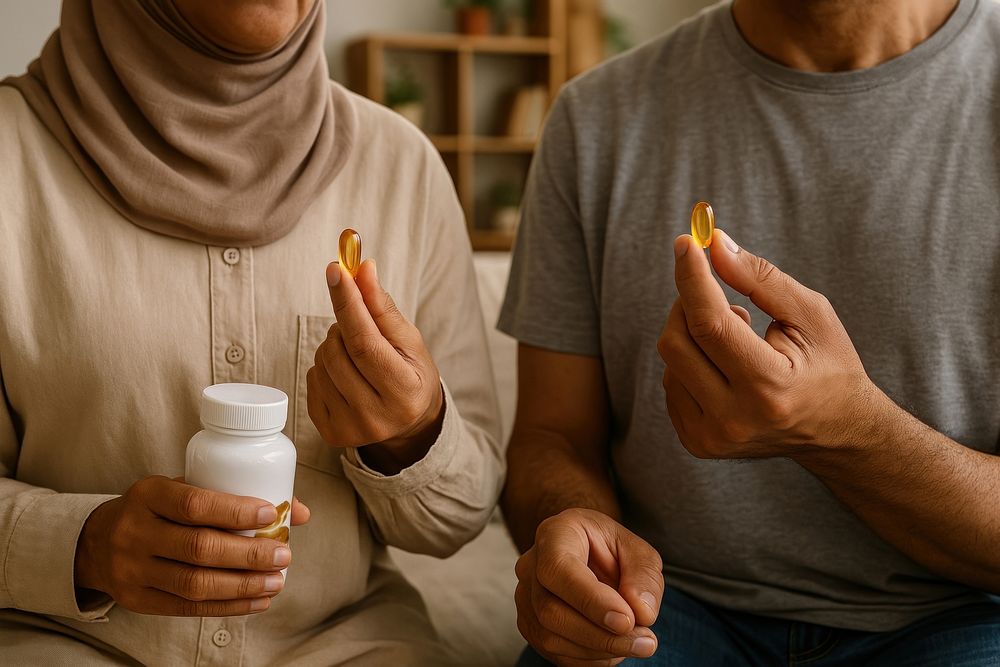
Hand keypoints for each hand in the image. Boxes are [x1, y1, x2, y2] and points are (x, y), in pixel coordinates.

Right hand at [74, 476, 309, 615]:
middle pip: (199, 548)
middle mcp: (135, 532)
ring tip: (276, 582)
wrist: (96, 542)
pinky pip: (187, 608)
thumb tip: (297, 511)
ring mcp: (133, 570)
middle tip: (283, 555)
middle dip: (248, 554)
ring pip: (194, 583)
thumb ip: (234, 495)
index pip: (195, 505)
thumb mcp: (183, 489)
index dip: (235, 512)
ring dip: (243, 585)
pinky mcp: (137, 600)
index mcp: (149, 494)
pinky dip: (228, 607)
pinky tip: (257, 601)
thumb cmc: (157, 510)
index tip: (271, 514)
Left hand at [307, 259, 443, 471]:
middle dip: (342, 327)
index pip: (365, 342)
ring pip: (321, 363)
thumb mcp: (409, 340)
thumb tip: (362, 270)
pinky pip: (311, 381)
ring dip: (333, 347)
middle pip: (338, 352)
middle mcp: (376, 417)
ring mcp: (350, 428)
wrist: (409, 423)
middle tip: (359, 330)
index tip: (336, 270)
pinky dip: (324, 368)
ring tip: (355, 356)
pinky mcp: (329, 432)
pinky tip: (345, 375)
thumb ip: (383, 307)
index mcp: (404, 393)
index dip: (348, 303)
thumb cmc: (412, 376)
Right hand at [514, 508, 663, 665]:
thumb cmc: (610, 549)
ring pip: (550, 637)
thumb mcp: (637, 550)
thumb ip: (644, 576)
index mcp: (554, 535)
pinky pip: (555, 653)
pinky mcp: (530, 626)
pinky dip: (590, 658)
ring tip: (636, 643)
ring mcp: (525, 598)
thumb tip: (641, 612)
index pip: (558, 569)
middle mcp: (530, 566)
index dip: (590, 600)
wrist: (589, 556)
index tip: (627, 620)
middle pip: (550, 610)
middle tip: (646, 642)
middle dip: (601, 635)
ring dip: (599, 650)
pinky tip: (614, 646)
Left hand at [657, 229, 879, 459]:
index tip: (686, 244)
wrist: (836, 431)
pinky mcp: (697, 443)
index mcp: (769, 388)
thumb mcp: (811, 315)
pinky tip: (724, 366)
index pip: (712, 325)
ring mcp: (711, 437)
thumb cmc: (828, 365)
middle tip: (713, 290)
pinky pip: (671, 383)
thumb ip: (760, 278)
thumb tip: (714, 245)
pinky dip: (690, 361)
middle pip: (677, 342)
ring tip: (738, 339)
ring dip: (693, 335)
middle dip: (688, 303)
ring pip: (671, 361)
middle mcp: (734, 419)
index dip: (693, 279)